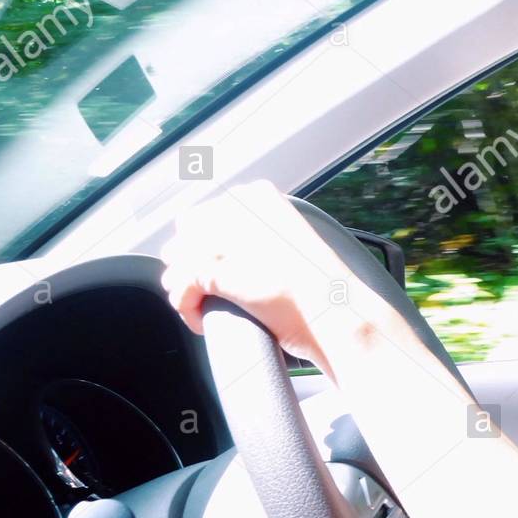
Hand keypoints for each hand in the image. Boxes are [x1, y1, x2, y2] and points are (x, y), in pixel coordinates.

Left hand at [159, 180, 361, 371]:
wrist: (338, 311)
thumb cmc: (322, 287)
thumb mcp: (291, 241)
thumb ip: (260, 233)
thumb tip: (225, 244)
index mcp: (260, 197)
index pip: (205, 211)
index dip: (198, 241)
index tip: (205, 264)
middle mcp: (240, 209)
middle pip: (186, 232)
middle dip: (185, 261)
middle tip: (198, 289)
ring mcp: (228, 239)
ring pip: (179, 259)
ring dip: (180, 284)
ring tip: (197, 305)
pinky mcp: (219, 271)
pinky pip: (182, 286)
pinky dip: (185, 306)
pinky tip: (200, 320)